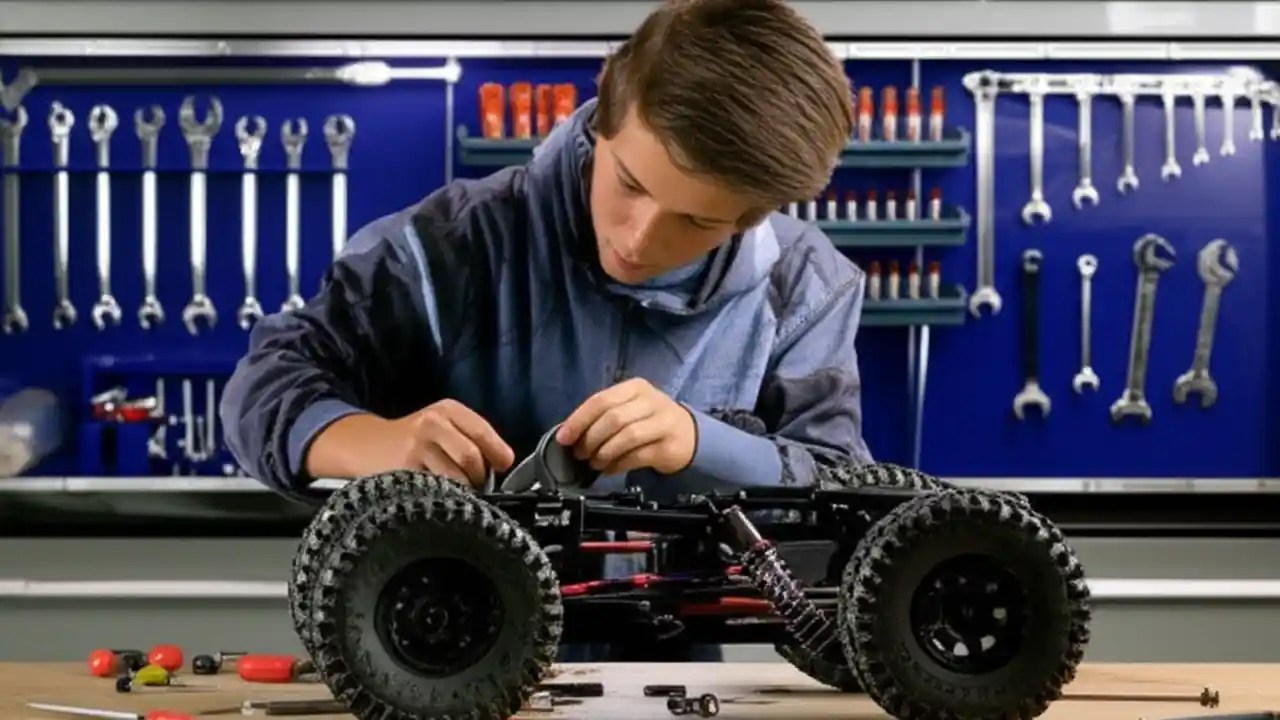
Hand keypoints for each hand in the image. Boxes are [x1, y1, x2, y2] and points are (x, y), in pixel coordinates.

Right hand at [313, 399, 514, 488]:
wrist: (365, 444)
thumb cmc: (414, 438)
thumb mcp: (442, 424)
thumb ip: (471, 437)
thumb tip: (503, 463)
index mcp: (448, 410)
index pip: (483, 432)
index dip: (498, 454)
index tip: (502, 467)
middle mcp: (432, 424)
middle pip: (471, 457)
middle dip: (479, 477)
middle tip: (476, 485)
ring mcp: (416, 447)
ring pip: (455, 477)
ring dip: (463, 490)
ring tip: (456, 490)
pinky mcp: (403, 470)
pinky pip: (436, 489)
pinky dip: (444, 496)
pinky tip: (439, 494)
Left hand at [555, 378, 695, 475]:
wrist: (687, 435)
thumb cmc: (649, 420)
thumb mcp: (628, 408)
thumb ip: (602, 415)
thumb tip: (570, 434)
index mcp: (635, 387)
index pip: (601, 400)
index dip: (579, 420)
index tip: (564, 438)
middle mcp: (651, 401)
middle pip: (613, 418)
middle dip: (591, 439)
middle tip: (580, 454)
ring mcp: (663, 423)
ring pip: (627, 437)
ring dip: (604, 453)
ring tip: (594, 463)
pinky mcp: (669, 447)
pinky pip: (637, 456)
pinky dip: (618, 464)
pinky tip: (609, 469)